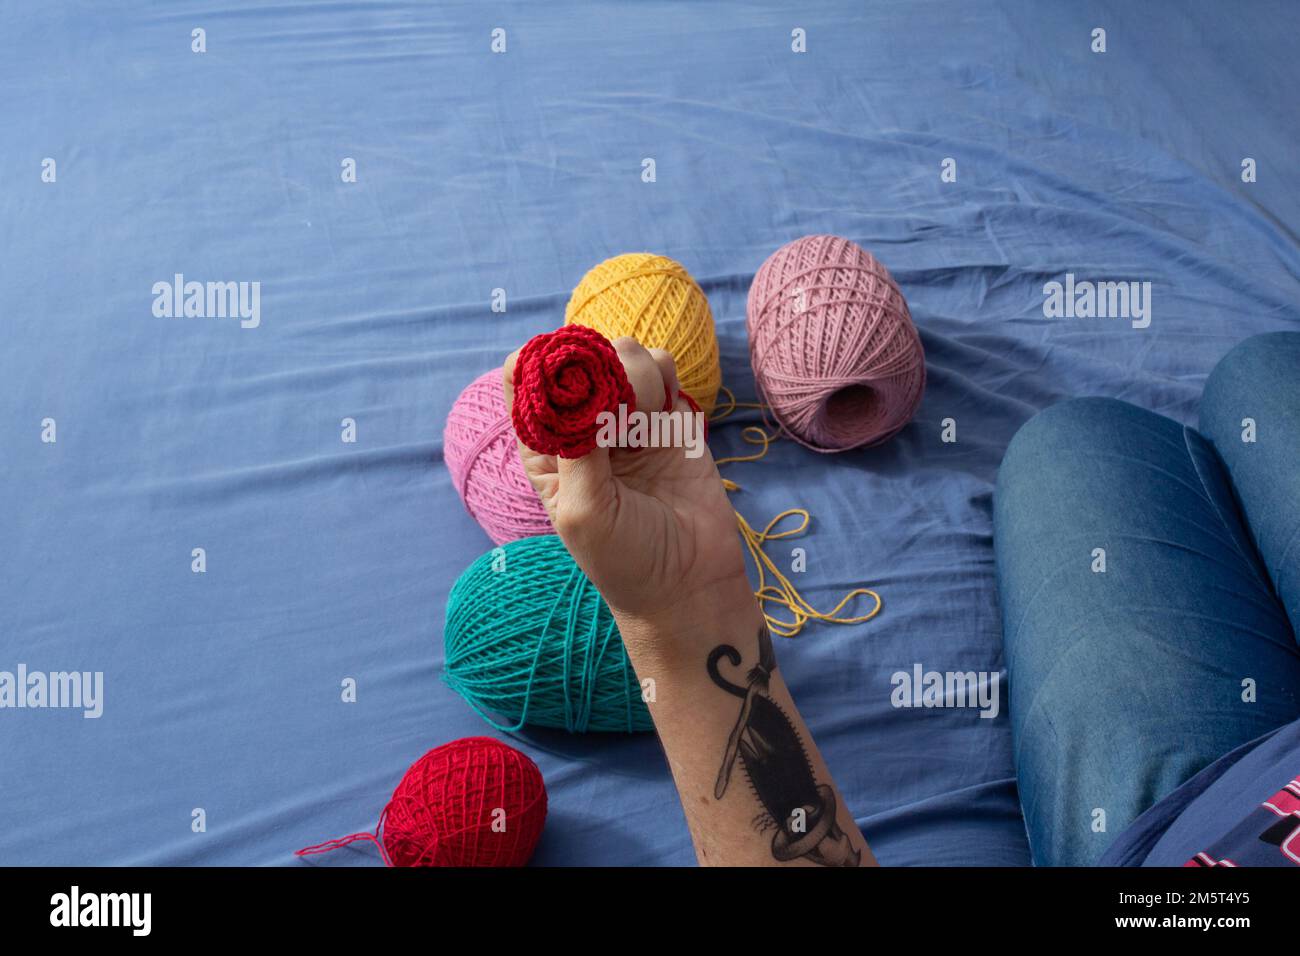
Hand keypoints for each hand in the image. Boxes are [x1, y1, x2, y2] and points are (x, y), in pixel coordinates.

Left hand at [502, 336, 752, 653]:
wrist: (689, 583)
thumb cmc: (623, 559)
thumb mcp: (581, 511)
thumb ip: (575, 446)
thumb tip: (578, 383)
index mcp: (545, 448)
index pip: (525, 378)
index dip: (545, 363)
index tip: (577, 383)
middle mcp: (582, 425)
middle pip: (579, 354)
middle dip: (601, 367)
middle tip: (621, 412)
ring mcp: (627, 416)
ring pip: (623, 353)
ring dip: (636, 372)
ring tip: (647, 419)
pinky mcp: (669, 415)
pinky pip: (660, 366)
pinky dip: (664, 375)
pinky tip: (666, 414)